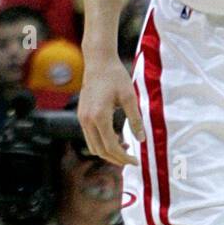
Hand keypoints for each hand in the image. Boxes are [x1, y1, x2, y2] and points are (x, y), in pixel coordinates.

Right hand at [77, 52, 143, 166]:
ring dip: (108, 152)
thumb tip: (142, 139)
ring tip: (125, 149)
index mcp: (99, 116)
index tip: (136, 161)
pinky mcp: (81, 116)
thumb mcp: (130, 97)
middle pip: (100, 151)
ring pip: (93, 147)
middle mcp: (87, 120)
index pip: (111, 146)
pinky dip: (102, 143)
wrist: (98, 62)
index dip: (124, 157)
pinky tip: (115, 138)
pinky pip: (90, 137)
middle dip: (116, 158)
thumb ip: (135, 120)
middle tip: (131, 160)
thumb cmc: (115, 76)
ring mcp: (82, 119)